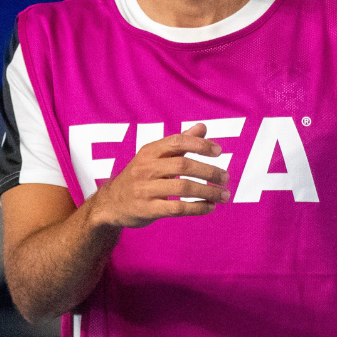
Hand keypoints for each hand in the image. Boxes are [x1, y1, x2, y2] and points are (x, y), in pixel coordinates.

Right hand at [88, 123, 230, 228]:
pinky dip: (197, 208)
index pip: (177, 142)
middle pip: (183, 165)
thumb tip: (203, 127)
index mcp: (149, 151)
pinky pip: (177, 208)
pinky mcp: (147, 209)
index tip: (219, 151)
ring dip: (208, 191)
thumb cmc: (139, 177)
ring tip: (225, 195)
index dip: (199, 144)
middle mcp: (145, 168)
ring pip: (183, 187)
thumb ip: (179, 143)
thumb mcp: (154, 157)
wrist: (110, 204)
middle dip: (208, 171)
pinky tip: (210, 207)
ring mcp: (145, 189)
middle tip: (226, 177)